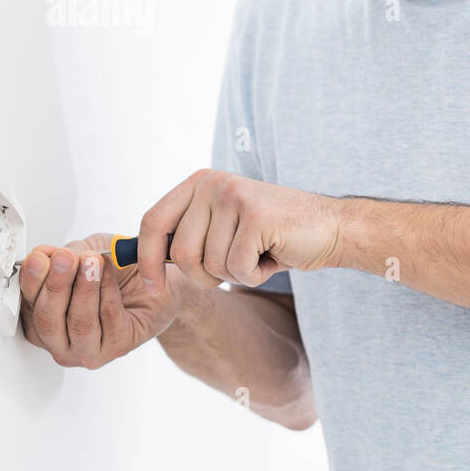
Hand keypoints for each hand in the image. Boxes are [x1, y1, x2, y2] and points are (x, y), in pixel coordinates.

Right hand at [18, 232, 183, 368]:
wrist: (158, 284)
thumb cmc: (118, 272)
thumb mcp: (86, 253)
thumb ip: (65, 255)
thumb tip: (47, 256)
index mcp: (42, 319)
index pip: (27, 304)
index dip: (31, 280)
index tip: (41, 257)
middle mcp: (60, 341)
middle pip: (48, 319)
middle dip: (56, 285)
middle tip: (66, 258)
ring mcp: (88, 349)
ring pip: (79, 322)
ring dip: (84, 288)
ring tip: (92, 262)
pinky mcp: (118, 347)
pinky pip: (109, 318)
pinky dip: (108, 291)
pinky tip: (109, 273)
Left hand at [134, 169, 345, 290]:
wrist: (331, 228)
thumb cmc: (275, 236)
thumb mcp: (223, 228)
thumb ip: (188, 234)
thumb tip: (138, 258)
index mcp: (199, 183)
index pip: (153, 222)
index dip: (147, 260)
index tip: (154, 287)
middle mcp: (213, 183)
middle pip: (181, 253)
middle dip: (206, 276)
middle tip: (236, 268)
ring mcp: (235, 197)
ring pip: (210, 265)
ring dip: (237, 275)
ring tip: (260, 256)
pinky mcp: (257, 216)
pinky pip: (237, 268)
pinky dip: (256, 276)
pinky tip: (274, 258)